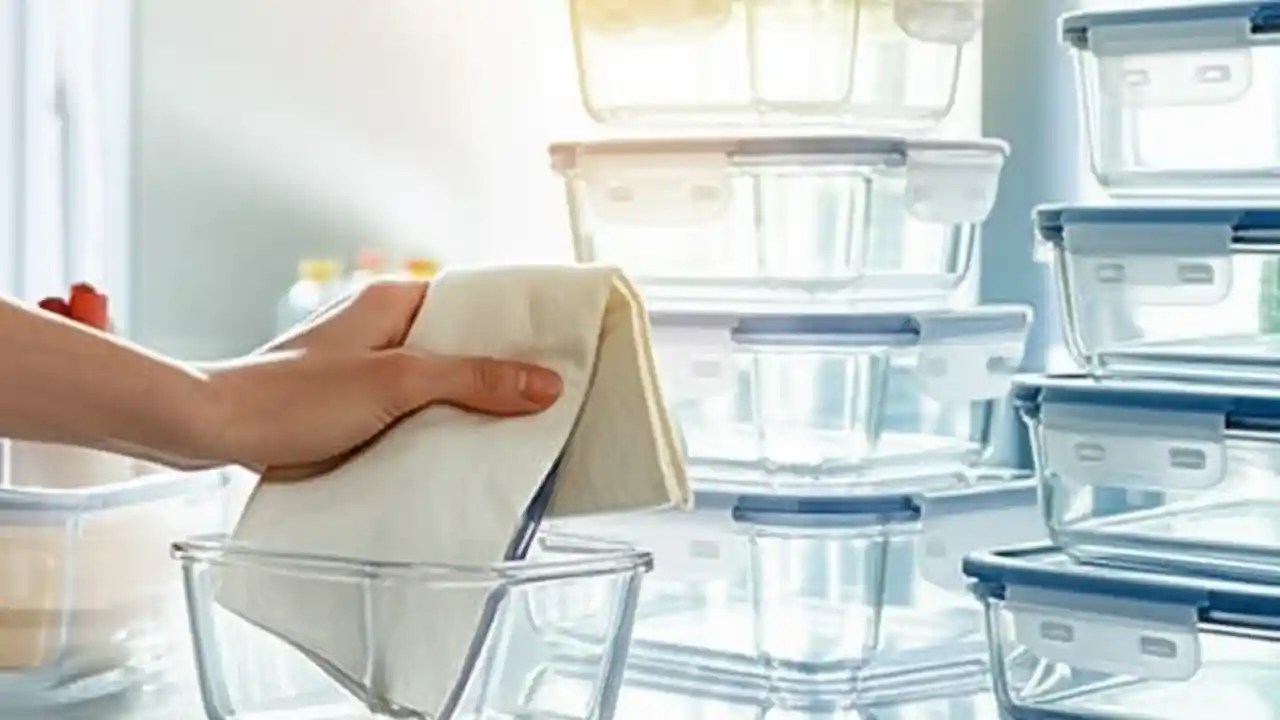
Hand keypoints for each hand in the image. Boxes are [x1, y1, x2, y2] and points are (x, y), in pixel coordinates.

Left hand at [201, 280, 562, 478]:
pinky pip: (410, 407)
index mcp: (392, 300)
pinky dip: (435, 424)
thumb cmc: (293, 396)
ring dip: (465, 403)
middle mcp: (380, 326)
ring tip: (511, 427)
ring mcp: (365, 366)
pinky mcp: (352, 403)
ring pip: (435, 380)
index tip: (556, 347)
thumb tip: (543, 384)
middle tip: (544, 397)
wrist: (214, 431)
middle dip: (497, 371)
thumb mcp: (397, 384)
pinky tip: (456, 449)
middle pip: (458, 344)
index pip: (472, 301)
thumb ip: (473, 380)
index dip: (514, 323)